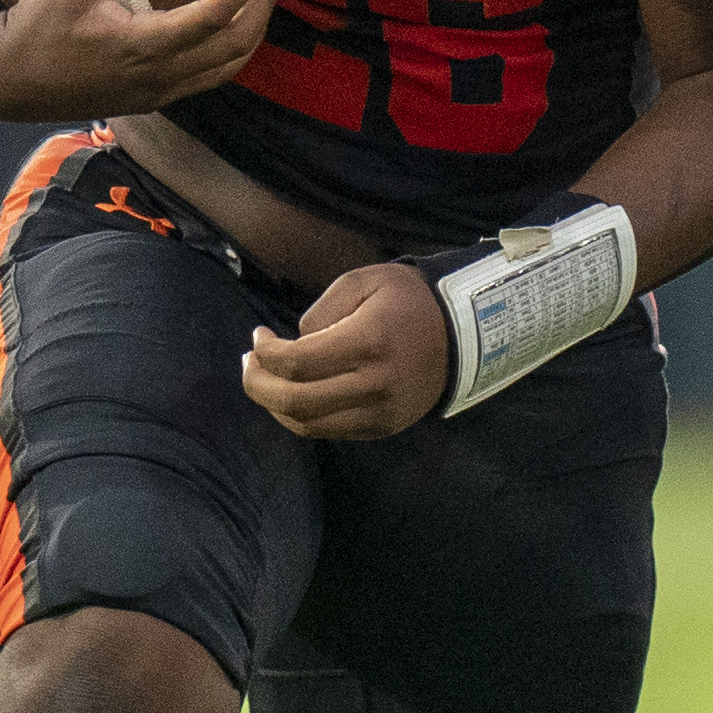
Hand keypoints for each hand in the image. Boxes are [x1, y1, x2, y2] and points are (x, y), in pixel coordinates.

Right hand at [0, 0, 279, 119]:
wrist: (7, 87)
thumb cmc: (33, 33)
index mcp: (144, 47)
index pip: (215, 17)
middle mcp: (161, 76)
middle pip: (237, 47)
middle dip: (262, 5)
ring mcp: (161, 92)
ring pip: (229, 68)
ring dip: (253, 30)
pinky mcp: (154, 98)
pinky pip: (209, 77)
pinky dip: (231, 48)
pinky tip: (227, 21)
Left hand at [240, 263, 449, 438]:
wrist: (465, 333)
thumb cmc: (409, 299)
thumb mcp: (365, 280)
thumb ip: (322, 309)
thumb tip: (294, 344)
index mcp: (370, 341)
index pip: (298, 362)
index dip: (266, 353)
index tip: (257, 336)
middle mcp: (375, 384)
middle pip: (296, 401)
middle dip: (258, 385)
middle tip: (247, 365)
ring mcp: (381, 411)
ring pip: (307, 424)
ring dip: (274, 406)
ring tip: (264, 381)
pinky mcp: (383, 427)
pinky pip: (329, 431)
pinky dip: (301, 416)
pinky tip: (292, 395)